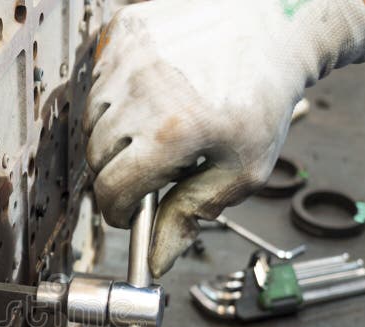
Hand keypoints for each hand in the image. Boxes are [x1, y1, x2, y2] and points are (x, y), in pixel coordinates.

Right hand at [85, 0, 364, 275]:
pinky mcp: (122, 32)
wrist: (274, 28)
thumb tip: (157, 259)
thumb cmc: (261, 99)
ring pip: (91, 122)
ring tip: (151, 131)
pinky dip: (113, 99)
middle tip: (151, 170)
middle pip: (95, 159)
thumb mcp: (240, 171)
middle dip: (118, 174)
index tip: (128, 214)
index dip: (118, 212)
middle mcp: (143, 90)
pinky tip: (146, 98)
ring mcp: (128, 57)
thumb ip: (191, 216)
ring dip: (113, 137)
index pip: (112, 190)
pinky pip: (96, 83)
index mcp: (174, 131)